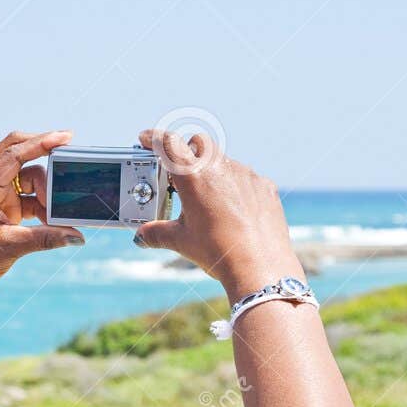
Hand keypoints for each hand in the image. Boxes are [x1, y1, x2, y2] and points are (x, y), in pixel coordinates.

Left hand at [0, 130, 82, 305]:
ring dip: (46, 192)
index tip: (66, 137)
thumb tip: (76, 236)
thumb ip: (44, 238)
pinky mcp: (1, 205)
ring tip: (58, 213)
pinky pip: (27, 195)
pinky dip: (42, 205)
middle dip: (45, 156)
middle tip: (70, 163)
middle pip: (19, 153)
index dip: (41, 143)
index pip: (13, 154)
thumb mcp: (8, 248)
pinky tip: (53, 220)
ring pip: (27, 177)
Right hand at [131, 128, 301, 300]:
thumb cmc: (219, 252)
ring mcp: (246, 174)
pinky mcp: (264, 186)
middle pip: (198, 143)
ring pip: (223, 160)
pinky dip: (235, 186)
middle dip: (186, 152)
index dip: (154, 138)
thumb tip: (141, 236)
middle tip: (178, 177)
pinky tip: (233, 211)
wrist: (260, 267)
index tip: (146, 139)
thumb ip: (156, 233)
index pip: (168, 144)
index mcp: (193, 176)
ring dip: (211, 171)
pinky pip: (245, 177)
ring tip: (207, 200)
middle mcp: (220, 168)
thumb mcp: (181, 242)